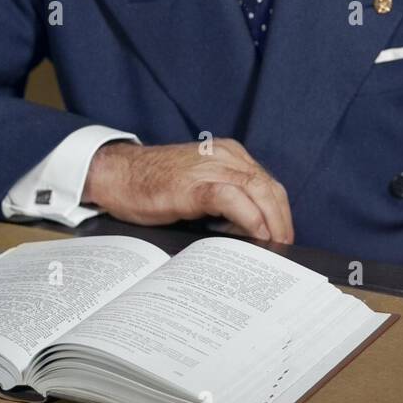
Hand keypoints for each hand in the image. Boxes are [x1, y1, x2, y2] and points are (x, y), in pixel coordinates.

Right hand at [83, 138, 293, 243]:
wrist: (117, 174)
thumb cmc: (153, 185)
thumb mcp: (198, 185)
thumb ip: (225, 199)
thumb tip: (251, 234)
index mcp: (228, 154)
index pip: (267, 183)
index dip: (281, 211)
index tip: (284, 236)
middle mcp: (224, 156)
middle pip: (268, 187)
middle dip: (282, 220)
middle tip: (285, 247)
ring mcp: (209, 168)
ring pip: (257, 190)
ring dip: (272, 222)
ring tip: (275, 247)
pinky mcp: (193, 184)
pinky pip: (231, 198)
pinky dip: (249, 217)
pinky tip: (255, 236)